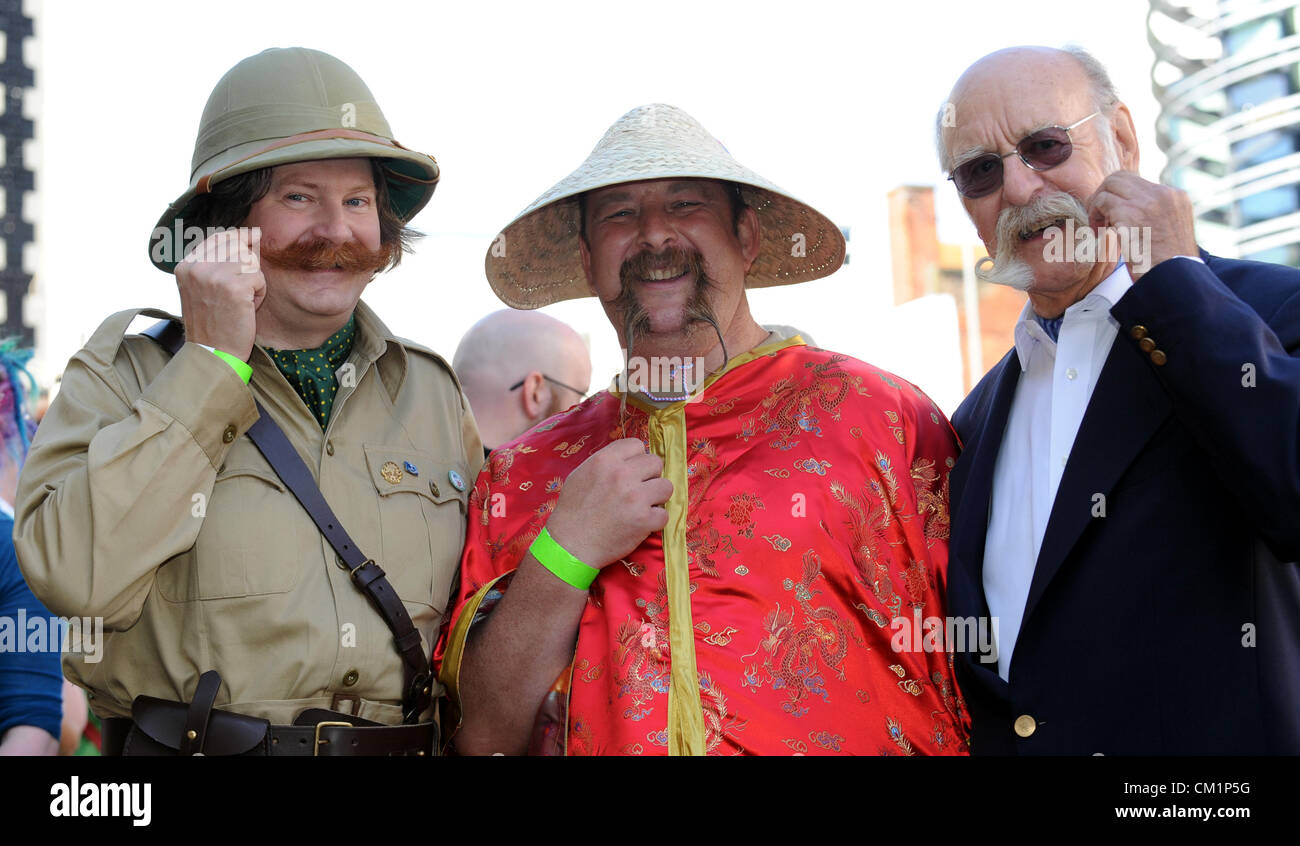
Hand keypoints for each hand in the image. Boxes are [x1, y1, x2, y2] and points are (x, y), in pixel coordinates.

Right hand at [175, 227, 265, 360]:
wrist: (212, 352)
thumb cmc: (212, 322)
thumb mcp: (201, 287)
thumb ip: (214, 262)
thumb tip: (249, 234)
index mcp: (186, 265)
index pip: (220, 236)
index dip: (240, 238)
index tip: (251, 241)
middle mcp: (196, 267)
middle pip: (238, 244)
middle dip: (247, 264)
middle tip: (241, 289)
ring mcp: (214, 275)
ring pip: (250, 260)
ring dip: (253, 280)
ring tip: (242, 300)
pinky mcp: (233, 287)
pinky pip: (259, 278)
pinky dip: (259, 294)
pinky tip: (247, 308)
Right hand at [543, 438, 672, 568]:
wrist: (570, 546)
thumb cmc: (572, 511)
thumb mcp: (580, 475)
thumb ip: (605, 463)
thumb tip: (628, 459)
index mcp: (605, 460)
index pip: (637, 445)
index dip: (637, 458)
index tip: (632, 472)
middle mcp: (622, 475)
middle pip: (656, 463)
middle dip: (650, 476)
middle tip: (639, 490)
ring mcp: (635, 497)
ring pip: (667, 486)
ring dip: (657, 497)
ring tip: (643, 506)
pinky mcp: (644, 520)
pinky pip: (664, 514)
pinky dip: (655, 521)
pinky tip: (641, 524)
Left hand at [1086, 172, 1197, 279]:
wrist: (1174, 279)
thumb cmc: (1167, 264)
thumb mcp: (1169, 231)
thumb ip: (1154, 215)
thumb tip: (1126, 209)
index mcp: (1176, 197)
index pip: (1139, 183)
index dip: (1121, 198)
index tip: (1114, 218)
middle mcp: (1164, 193)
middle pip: (1122, 177)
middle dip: (1106, 194)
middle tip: (1100, 218)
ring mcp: (1148, 201)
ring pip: (1110, 184)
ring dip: (1098, 204)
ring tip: (1099, 226)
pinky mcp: (1131, 213)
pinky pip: (1102, 200)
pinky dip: (1095, 214)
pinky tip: (1098, 232)